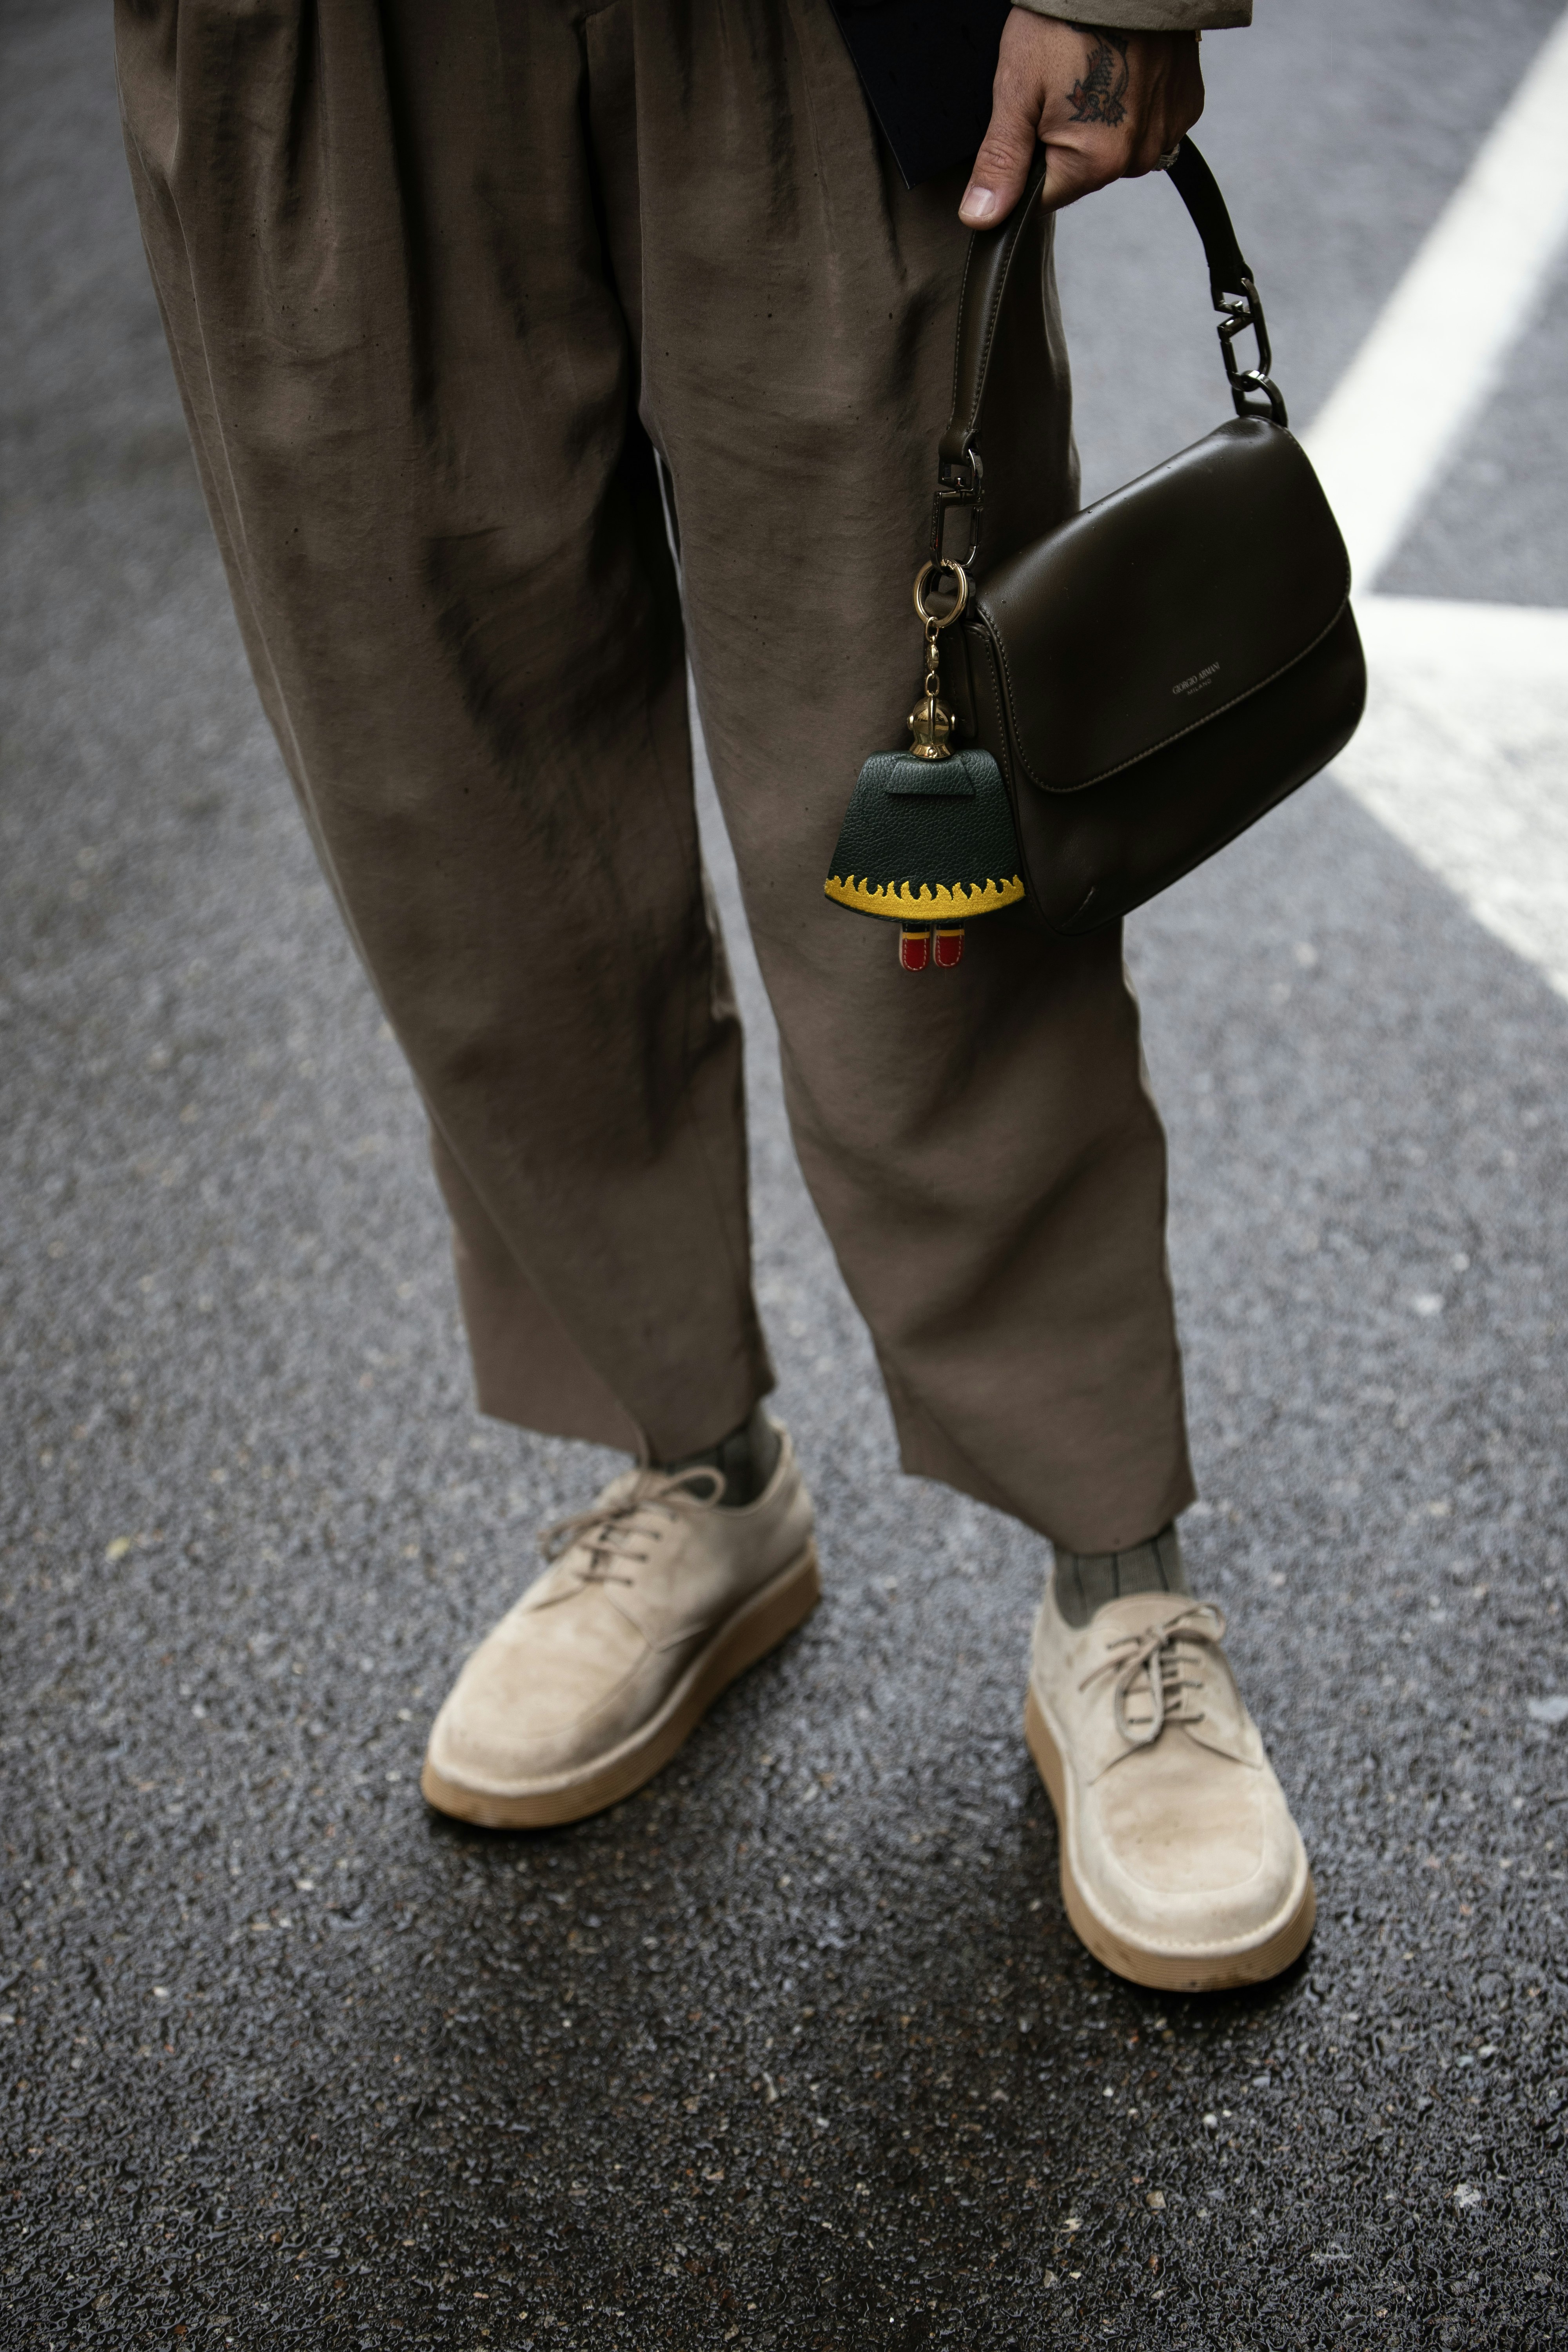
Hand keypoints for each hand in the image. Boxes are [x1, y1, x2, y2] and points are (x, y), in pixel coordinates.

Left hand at [959, 12, 1204, 226]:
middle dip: (1064, 139)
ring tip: (1094, 69)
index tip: (1030, 119)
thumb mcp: (1018, 90)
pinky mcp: (1186, 105)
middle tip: (1061, 84)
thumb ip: (1002, 161)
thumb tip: (980, 218)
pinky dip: (1134, 101)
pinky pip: (1149, 123)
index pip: (1046, 197)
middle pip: (1083, 173)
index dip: (1028, 163)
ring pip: (1116, 149)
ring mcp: (1167, 132)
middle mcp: (1137, 158)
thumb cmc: (1064, 20)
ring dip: (1101, 120)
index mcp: (1095, 164)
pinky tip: (1125, 66)